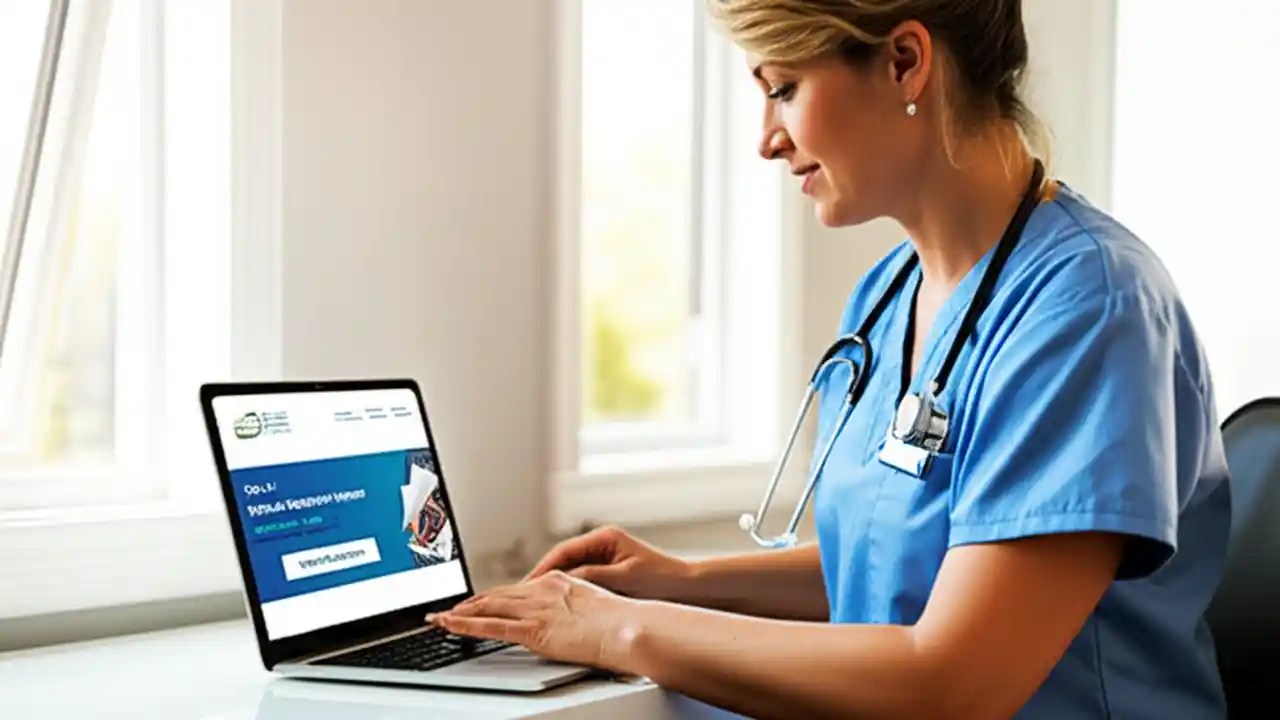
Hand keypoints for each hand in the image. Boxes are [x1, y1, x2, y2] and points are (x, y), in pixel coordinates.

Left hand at [428, 571, 640, 672]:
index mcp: (557, 581)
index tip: (480, 599)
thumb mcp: (594, 604)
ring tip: (441, 617)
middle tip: (451, 607)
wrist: (626, 627)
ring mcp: (536, 609)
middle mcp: (542, 590)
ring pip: (488, 607)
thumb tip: (569, 616)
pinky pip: (491, 627)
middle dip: (471, 601)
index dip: (495, 594)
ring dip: (461, 612)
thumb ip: (574, 606)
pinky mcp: (532, 630)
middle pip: (498, 594)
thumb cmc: (620, 620)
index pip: (518, 588)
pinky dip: (466, 625)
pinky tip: (450, 625)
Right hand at [525, 526, 692, 600]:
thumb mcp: (624, 578)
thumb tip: (563, 581)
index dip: (543, 569)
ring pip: (571, 574)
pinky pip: (583, 584)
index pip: (563, 551)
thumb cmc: (663, 579)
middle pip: (563, 561)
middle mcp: (603, 546)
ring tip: (539, 604)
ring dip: (557, 588)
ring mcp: (605, 560)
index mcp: (605, 538)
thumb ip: (593, 577)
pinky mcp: (610, 576)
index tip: (529, 585)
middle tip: (526, 597)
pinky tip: (562, 608)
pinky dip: (572, 595)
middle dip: (545, 579)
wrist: (689, 589)